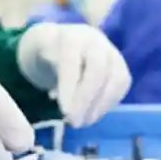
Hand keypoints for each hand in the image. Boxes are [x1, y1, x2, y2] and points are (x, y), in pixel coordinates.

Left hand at [16, 23, 130, 126]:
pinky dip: (109, 103)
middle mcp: (95, 41)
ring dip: (100, 105)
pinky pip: (122, 85)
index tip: (65, 112)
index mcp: (71, 37)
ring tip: (84, 122)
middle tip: (75, 122)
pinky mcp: (122, 66)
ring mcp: (112, 52)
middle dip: (86, 99)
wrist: (63, 44)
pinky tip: (93, 114)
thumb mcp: (38, 61)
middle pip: (98, 70)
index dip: (70, 88)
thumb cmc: (48, 54)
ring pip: (115, 78)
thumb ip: (47, 78)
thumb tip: (67, 107)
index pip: (72, 62)